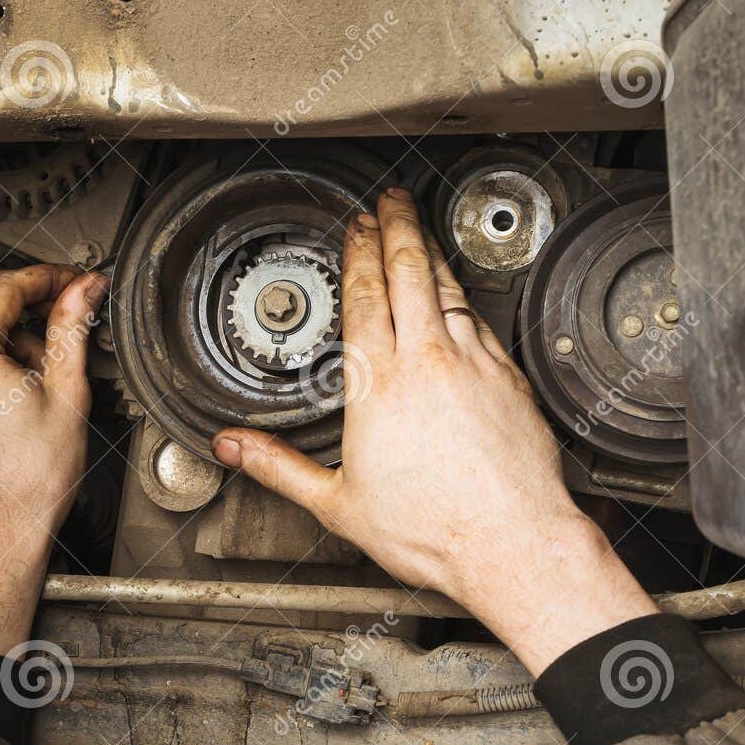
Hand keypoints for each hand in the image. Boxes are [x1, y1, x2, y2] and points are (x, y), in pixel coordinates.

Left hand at [0, 265, 108, 653]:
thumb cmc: (31, 479)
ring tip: (44, 357)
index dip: (47, 278)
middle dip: (22, 288)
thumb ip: (72, 329)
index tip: (75, 283)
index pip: (5, 286)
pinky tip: (20, 374)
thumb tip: (84, 290)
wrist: (4, 527)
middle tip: (63, 301)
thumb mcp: (66, 393)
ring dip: (4, 317)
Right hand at [211, 189, 655, 673]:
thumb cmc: (433, 530)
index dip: (360, 252)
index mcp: (377, 383)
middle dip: (397, 229)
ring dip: (431, 254)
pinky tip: (459, 297)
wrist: (511, 542)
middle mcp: (428, 361)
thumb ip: (278, 467)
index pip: (365, 296)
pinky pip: (481, 320)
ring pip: (449, 288)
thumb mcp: (336, 503)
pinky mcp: (509, 378)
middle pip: (410, 272)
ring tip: (419, 232)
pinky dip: (464, 296)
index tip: (357, 226)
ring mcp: (474, 364)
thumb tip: (232, 448)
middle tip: (390, 202)